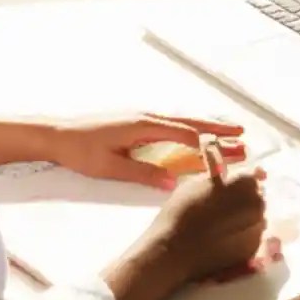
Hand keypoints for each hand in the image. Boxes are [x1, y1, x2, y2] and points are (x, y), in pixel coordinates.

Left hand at [51, 113, 246, 188]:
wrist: (56, 134)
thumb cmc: (80, 150)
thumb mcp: (111, 167)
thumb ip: (143, 173)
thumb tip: (174, 182)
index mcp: (144, 125)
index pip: (185, 134)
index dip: (210, 143)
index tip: (232, 150)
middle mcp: (147, 117)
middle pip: (189, 123)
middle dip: (217, 129)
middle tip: (243, 135)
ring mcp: (142, 117)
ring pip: (182, 121)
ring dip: (206, 126)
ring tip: (229, 129)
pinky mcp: (136, 121)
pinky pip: (171, 123)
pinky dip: (189, 126)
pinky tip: (195, 132)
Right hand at [104, 167, 267, 299]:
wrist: (175, 250)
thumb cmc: (181, 211)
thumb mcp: (196, 183)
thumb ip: (218, 176)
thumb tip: (228, 175)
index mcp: (244, 184)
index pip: (252, 176)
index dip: (240, 179)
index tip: (231, 183)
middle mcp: (257, 206)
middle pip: (257, 197)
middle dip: (244, 198)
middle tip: (224, 204)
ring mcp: (257, 229)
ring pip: (256, 218)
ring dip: (245, 217)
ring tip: (222, 223)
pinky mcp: (252, 250)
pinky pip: (252, 236)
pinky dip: (242, 234)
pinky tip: (224, 237)